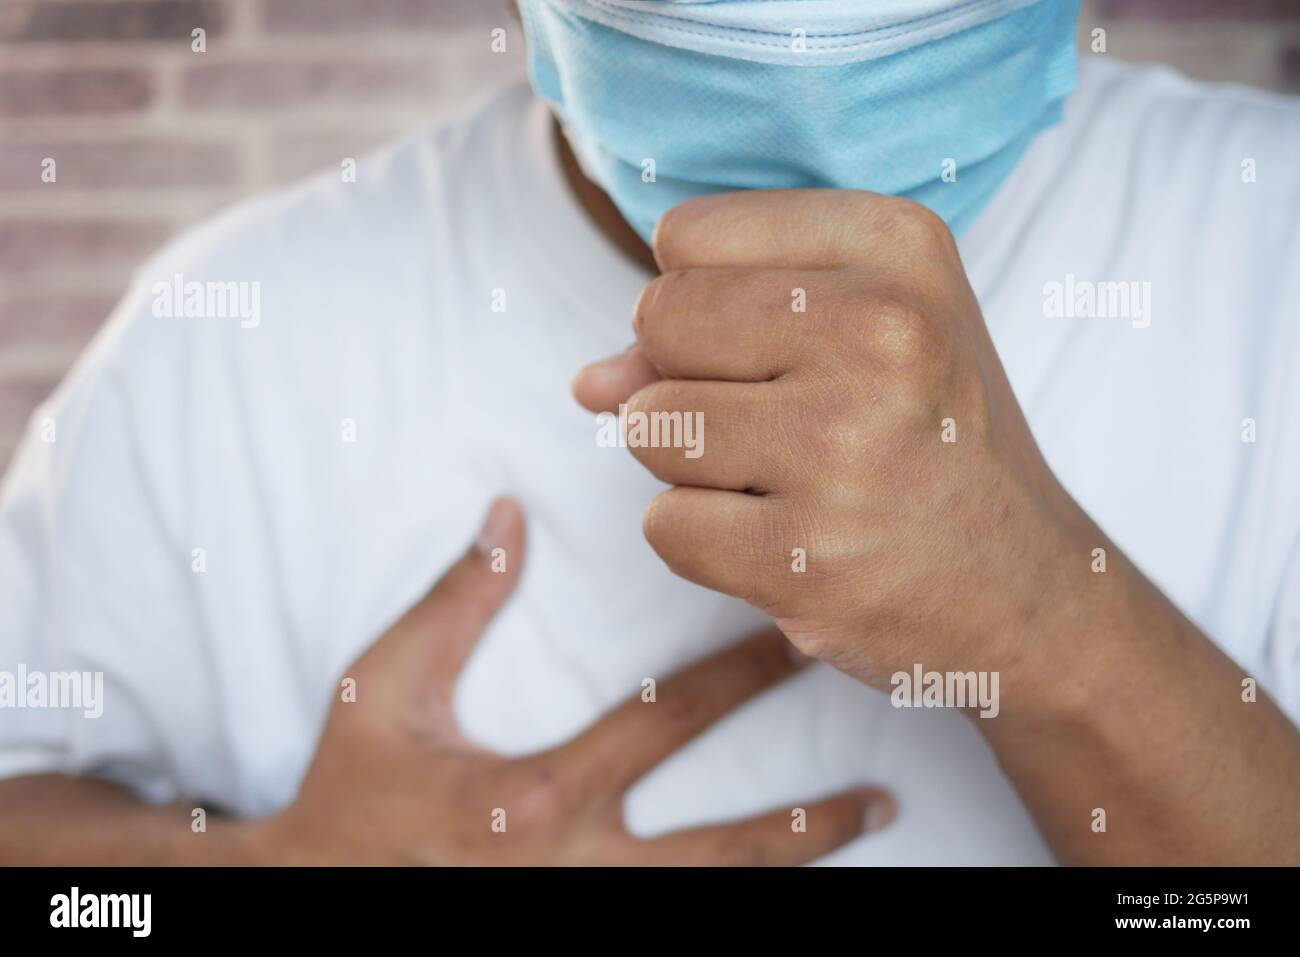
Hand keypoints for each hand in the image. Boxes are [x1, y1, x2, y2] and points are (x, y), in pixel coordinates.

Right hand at [258, 497, 893, 864]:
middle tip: (878, 785)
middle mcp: (577, 871)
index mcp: (537, 799)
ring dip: (790, 870)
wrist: (311, 894)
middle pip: (718, 850)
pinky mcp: (580, 933)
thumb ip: (454, 602)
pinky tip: (782, 890)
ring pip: (711, 902)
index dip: (735, 681)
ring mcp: (584, 915)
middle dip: (804, 815)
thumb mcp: (386, 689)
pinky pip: (675, 922)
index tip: (794, 641)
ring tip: (864, 837)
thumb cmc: (350, 793)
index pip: (660, 726)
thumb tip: (511, 516)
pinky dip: (731, 903)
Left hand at [572, 190, 1100, 696]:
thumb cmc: (924, 440)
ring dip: (693, 466)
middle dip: (688, 379)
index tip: (782, 348)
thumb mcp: (858, 334)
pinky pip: (662, 524)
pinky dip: (701, 542)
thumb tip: (588, 383)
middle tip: (786, 424)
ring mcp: (844, 448)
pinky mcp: (807, 555)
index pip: (685, 233)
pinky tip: (783, 543)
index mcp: (899, 247)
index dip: (703, 300)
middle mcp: (882, 332)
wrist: (1020, 588)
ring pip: (647, 425)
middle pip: (658, 319)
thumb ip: (710, 322)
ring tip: (790, 483)